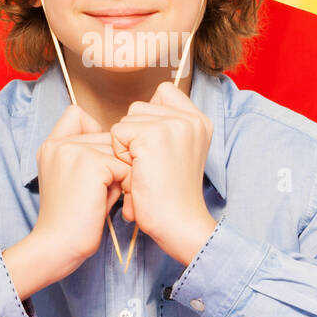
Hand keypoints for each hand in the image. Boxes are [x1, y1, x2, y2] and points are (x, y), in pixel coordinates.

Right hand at [3, 104, 129, 299]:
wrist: (57, 247)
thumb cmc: (72, 221)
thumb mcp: (74, 181)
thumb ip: (89, 157)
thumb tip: (124, 145)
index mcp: (50, 146)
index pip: (78, 115)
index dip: (94, 135)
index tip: (95, 166)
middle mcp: (58, 143)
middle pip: (107, 137)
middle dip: (114, 164)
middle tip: (104, 194)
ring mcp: (73, 150)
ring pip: (119, 152)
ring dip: (122, 176)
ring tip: (107, 200)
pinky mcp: (90, 163)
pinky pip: (124, 167)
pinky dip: (125, 187)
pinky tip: (110, 204)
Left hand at [111, 80, 218, 265]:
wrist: (178, 224)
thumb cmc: (170, 196)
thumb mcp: (178, 153)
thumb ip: (164, 127)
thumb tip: (135, 113)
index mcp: (199, 120)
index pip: (162, 92)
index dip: (147, 119)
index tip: (155, 150)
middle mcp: (190, 118)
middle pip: (138, 108)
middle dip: (134, 137)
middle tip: (151, 167)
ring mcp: (173, 124)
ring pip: (126, 120)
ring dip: (125, 148)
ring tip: (144, 172)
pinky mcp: (152, 136)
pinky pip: (117, 134)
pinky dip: (120, 156)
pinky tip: (137, 175)